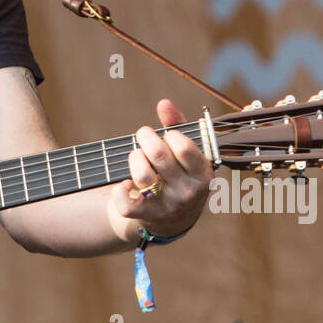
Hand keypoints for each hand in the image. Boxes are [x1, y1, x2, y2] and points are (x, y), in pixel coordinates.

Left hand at [108, 99, 212, 242]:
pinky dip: (119, 191)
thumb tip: (164, 103)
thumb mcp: (186, 152)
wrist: (174, 219)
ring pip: (142, 175)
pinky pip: (126, 205)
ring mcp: (167, 205)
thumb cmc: (179, 174)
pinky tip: (124, 183)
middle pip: (159, 156)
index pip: (185, 148)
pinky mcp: (147, 216)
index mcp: (202, 174)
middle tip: (143, 135)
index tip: (167, 135)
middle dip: (146, 138)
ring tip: (136, 155)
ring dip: (134, 158)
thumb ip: (177, 124)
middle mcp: (187, 192)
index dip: (170, 134)